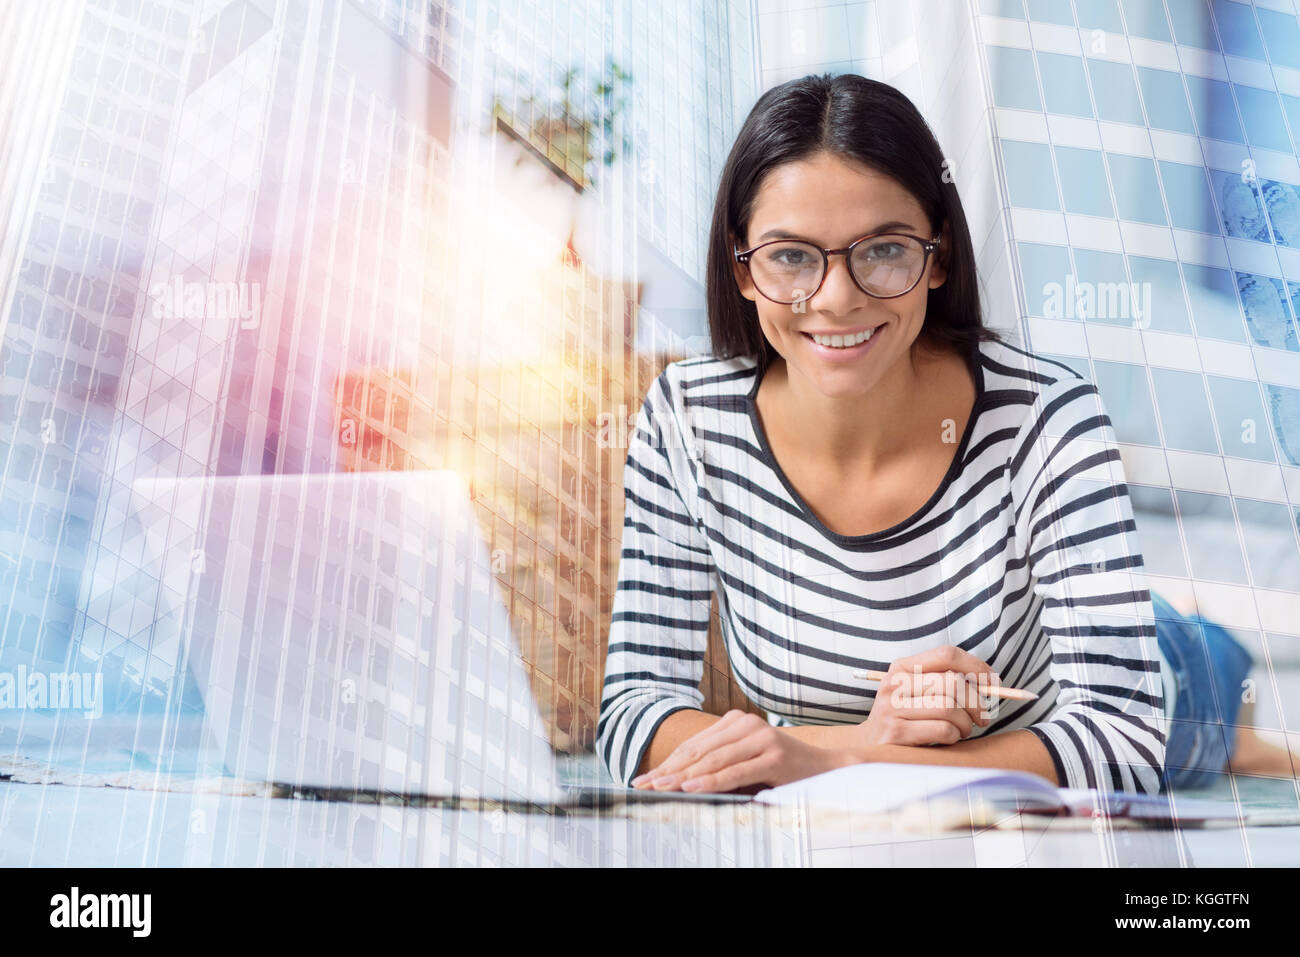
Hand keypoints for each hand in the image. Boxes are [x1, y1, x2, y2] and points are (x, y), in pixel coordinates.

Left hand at [630, 710, 846, 793]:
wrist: (825, 769)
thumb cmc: (780, 771)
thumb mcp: (745, 762)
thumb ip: (719, 763)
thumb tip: (677, 779)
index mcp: (737, 721)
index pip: (694, 744)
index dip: (668, 761)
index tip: (644, 777)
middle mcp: (747, 724)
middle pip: (699, 751)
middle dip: (668, 770)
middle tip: (643, 785)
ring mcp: (761, 738)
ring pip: (712, 760)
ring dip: (683, 776)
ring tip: (660, 787)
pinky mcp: (773, 756)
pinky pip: (734, 771)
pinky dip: (710, 781)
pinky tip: (689, 787)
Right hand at [853, 644, 997, 750]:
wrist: (870, 744)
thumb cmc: (906, 716)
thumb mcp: (917, 690)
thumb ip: (946, 681)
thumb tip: (991, 682)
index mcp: (902, 667)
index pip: (946, 654)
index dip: (976, 666)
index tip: (992, 683)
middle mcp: (894, 683)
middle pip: (952, 682)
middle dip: (976, 702)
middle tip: (982, 717)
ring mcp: (892, 708)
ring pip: (950, 708)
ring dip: (966, 723)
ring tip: (962, 730)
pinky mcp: (896, 733)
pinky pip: (942, 730)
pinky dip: (954, 737)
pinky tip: (948, 739)